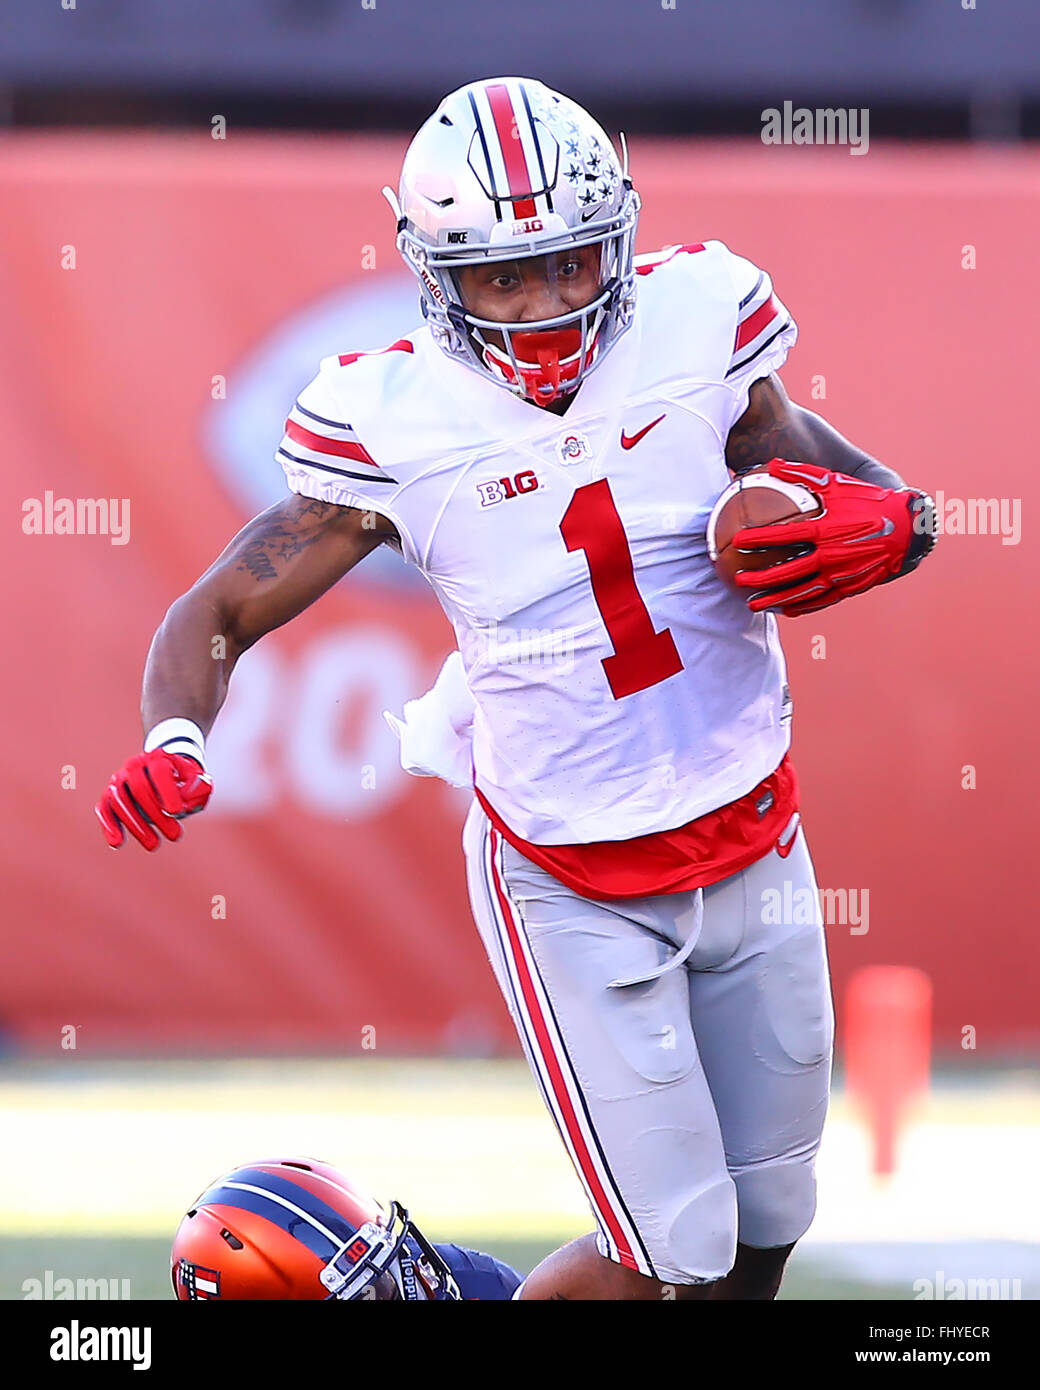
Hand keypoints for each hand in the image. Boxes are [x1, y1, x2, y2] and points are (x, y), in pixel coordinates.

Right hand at [95, 750, 211, 850]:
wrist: (167, 772)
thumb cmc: (184, 780)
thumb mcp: (198, 780)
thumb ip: (199, 787)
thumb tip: (186, 801)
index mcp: (158, 758)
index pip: (159, 772)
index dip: (166, 791)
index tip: (176, 812)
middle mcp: (134, 766)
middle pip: (139, 789)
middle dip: (156, 815)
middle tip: (175, 835)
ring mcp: (119, 780)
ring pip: (120, 800)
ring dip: (136, 825)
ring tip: (154, 845)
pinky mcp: (109, 795)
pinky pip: (104, 809)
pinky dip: (108, 825)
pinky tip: (117, 843)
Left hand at [731, 458, 936, 615]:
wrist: (908, 528)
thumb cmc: (869, 501)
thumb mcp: (837, 483)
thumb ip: (804, 474)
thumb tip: (772, 464)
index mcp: (826, 529)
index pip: (785, 535)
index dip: (759, 538)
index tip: (738, 541)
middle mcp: (831, 555)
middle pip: (788, 571)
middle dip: (760, 578)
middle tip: (738, 580)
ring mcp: (840, 574)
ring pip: (801, 592)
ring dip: (775, 599)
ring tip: (753, 605)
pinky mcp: (850, 587)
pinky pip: (821, 600)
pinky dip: (802, 606)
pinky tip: (785, 610)